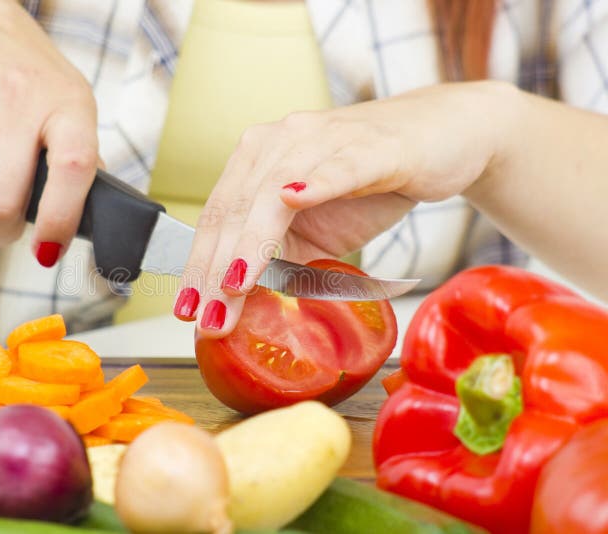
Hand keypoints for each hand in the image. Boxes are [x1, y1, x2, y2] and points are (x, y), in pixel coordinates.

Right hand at [0, 0, 96, 261]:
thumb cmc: (23, 71)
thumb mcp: (67, 100)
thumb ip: (79, 155)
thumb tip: (89, 218)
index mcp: (67, 103)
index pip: (74, 168)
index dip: (61, 219)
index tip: (49, 250)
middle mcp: (17, 100)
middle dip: (0, 232)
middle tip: (5, 227)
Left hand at [174, 81, 521, 336]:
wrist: (439, 141)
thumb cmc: (370, 182)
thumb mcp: (313, 227)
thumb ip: (279, 255)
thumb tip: (244, 304)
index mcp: (258, 158)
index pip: (217, 216)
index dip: (198, 263)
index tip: (187, 309)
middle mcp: (280, 139)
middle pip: (236, 207)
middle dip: (217, 268)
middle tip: (207, 316)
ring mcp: (323, 137)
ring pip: (274, 192)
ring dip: (252, 240)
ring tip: (235, 285)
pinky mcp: (371, 146)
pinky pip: (338, 165)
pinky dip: (315, 183)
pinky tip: (294, 200)